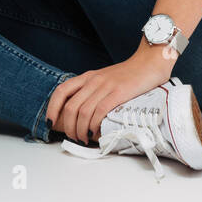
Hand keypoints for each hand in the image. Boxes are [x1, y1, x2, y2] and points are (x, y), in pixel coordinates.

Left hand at [47, 48, 176, 145]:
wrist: (150, 62)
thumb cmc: (129, 75)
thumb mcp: (105, 79)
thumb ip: (94, 92)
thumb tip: (82, 115)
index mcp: (88, 77)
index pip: (61, 91)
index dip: (52, 109)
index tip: (51, 123)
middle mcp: (93, 81)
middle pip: (70, 107)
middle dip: (68, 127)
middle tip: (73, 137)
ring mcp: (105, 86)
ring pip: (83, 112)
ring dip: (80, 130)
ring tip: (84, 139)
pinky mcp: (118, 93)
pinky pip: (99, 112)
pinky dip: (94, 125)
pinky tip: (94, 133)